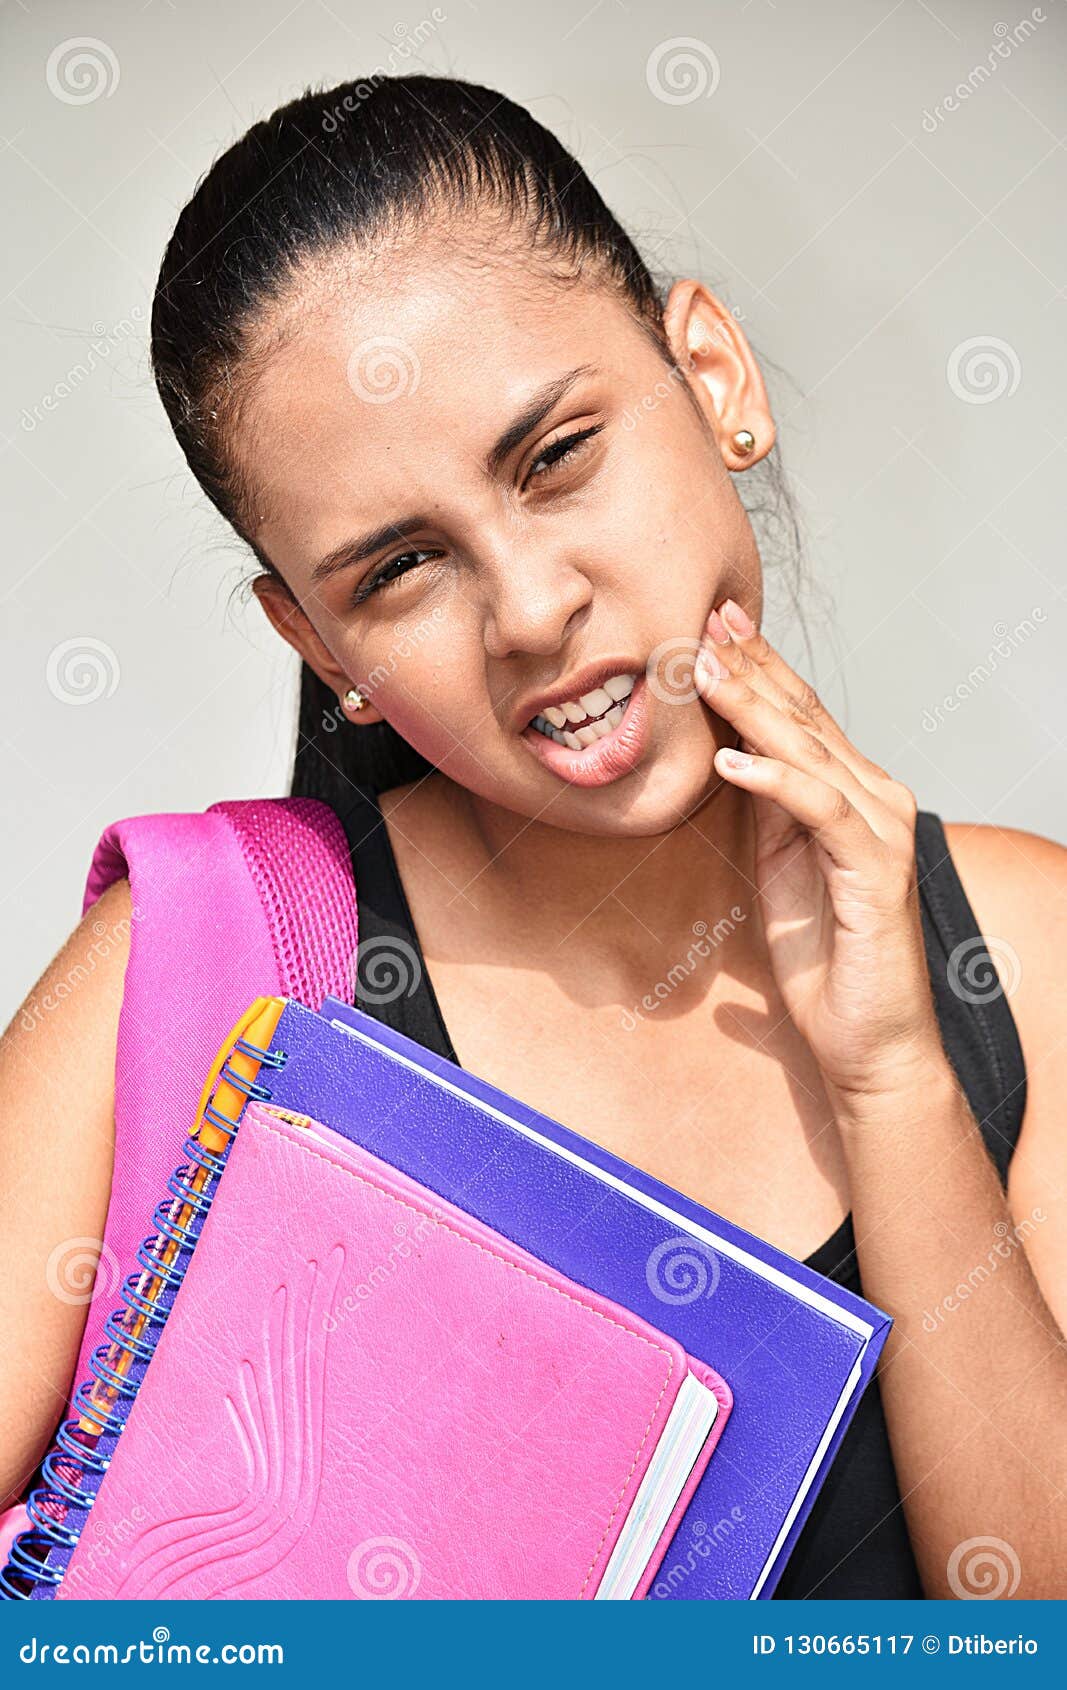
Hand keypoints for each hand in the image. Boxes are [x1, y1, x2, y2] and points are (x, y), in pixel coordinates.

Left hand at [694, 599, 944, 1106]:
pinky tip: (730, 760)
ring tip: (703, 670)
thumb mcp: (778, 869)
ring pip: (811, 750)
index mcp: (850, 797)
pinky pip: (820, 809)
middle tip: (705, 620)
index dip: (757, 669)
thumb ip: (765, 812)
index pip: (799, 718)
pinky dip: (775, 779)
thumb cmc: (825, 962)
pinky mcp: (876, 868)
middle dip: (753, 666)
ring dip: (753, 707)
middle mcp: (875, 800)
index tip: (711, 626)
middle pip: (805, 718)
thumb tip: (726, 759)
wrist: (867, 1042)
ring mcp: (881, 830)